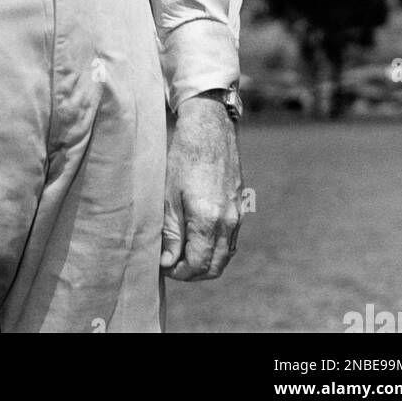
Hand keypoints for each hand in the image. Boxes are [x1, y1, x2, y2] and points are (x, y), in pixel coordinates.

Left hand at [160, 94, 242, 280]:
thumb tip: (169, 261)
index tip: (162, 265)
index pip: (198, 265)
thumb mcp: (169, 195)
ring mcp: (238, 215)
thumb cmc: (183, 157)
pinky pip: (231, 240)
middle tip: (171, 263)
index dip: (178, 272)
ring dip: (205, 261)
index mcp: (208, 220)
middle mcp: (228, 222)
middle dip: (192, 272)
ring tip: (181, 252)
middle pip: (214, 267)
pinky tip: (197, 238)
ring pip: (225, 255)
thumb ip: (170, 232)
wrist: (209, 128)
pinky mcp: (240, 207)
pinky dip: (216, 248)